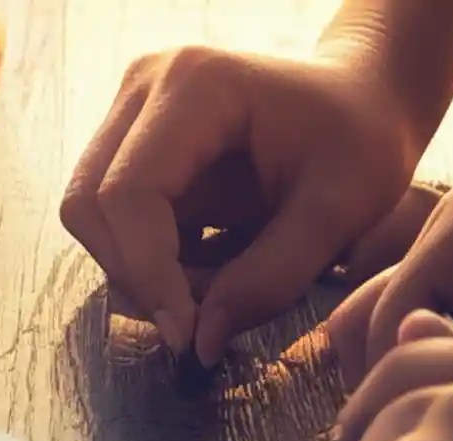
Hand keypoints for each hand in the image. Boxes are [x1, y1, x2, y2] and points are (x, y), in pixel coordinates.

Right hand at [60, 46, 419, 364]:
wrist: (363, 100)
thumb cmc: (363, 141)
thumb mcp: (339, 213)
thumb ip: (270, 279)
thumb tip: (198, 343)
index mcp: (196, 85)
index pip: (129, 194)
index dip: (149, 273)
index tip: (188, 335)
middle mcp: (145, 84)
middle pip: (89, 205)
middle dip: (137, 276)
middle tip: (197, 319)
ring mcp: (131, 111)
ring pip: (91, 217)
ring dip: (141, 271)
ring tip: (214, 287)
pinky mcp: (132, 142)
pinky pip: (114, 220)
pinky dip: (151, 260)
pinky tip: (208, 264)